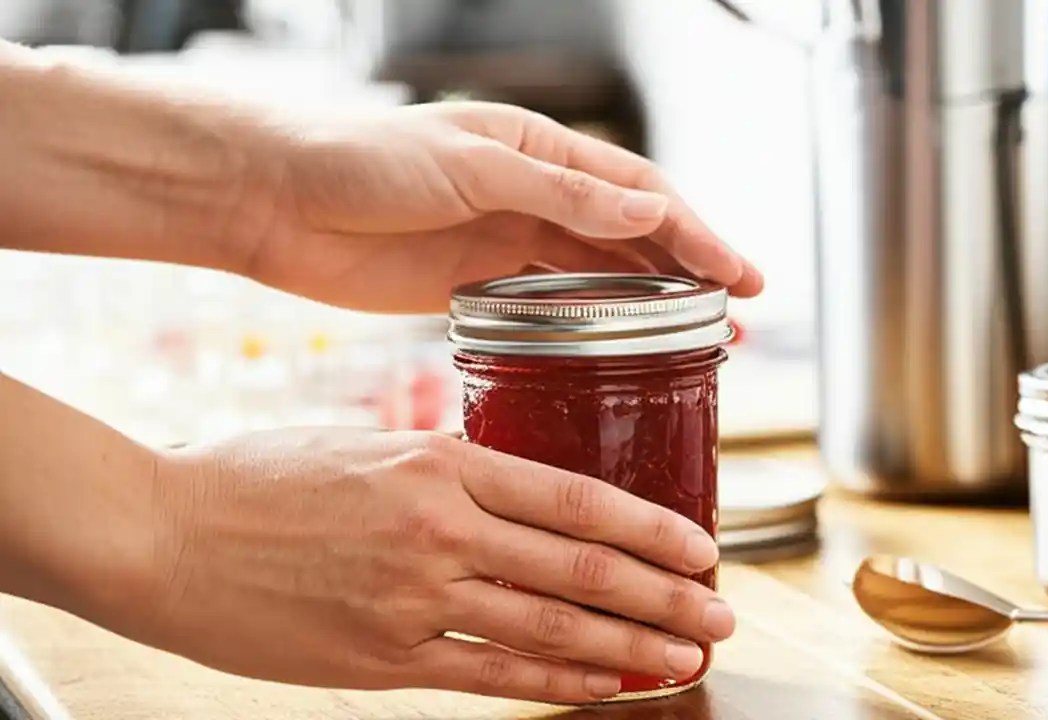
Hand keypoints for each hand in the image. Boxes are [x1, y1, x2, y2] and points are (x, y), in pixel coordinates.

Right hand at [139, 429, 733, 703]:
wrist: (163, 532)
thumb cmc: (260, 477)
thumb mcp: (366, 440)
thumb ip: (446, 465)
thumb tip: (514, 487)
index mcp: (441, 459)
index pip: (577, 495)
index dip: (652, 528)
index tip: (701, 547)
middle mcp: (441, 527)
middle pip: (583, 566)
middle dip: (666, 597)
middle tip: (721, 614)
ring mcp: (415, 596)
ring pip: (551, 624)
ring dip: (630, 647)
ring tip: (686, 658)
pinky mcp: (382, 656)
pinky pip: (491, 672)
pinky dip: (557, 681)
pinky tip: (603, 688)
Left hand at [242, 101, 763, 312]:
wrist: (275, 201)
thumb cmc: (361, 161)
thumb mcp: (471, 167)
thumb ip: (560, 195)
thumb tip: (647, 217)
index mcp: (538, 150)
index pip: (639, 195)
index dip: (698, 233)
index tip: (742, 275)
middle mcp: (532, 194)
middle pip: (630, 237)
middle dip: (689, 274)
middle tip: (739, 318)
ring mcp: (505, 242)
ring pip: (599, 275)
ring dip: (651, 306)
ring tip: (699, 343)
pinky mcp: (475, 287)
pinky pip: (551, 306)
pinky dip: (592, 325)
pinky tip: (621, 351)